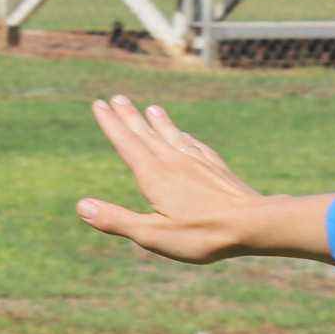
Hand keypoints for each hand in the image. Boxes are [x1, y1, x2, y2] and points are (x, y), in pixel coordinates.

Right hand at [76, 95, 269, 263]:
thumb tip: (81, 206)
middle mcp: (174, 161)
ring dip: (158, 121)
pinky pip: (195, 145)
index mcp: (154, 176)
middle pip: (146, 134)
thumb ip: (117, 220)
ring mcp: (197, 162)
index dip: (111, 124)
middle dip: (129, 116)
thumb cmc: (202, 234)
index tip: (99, 105)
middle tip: (116, 98)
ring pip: (172, 135)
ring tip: (151, 108)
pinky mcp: (216, 168)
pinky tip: (186, 136)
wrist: (253, 224)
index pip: (127, 144)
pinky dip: (184, 136)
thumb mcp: (153, 235)